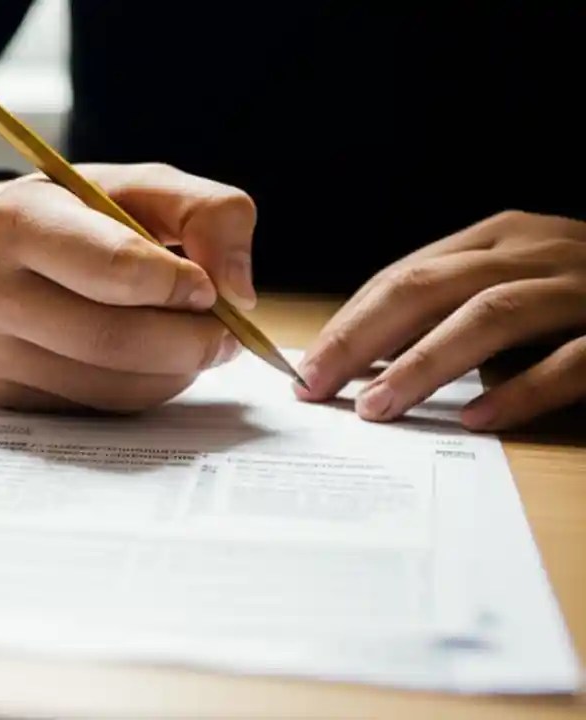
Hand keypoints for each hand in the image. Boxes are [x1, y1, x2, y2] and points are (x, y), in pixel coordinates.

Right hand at [0, 163, 256, 411]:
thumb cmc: (71, 214)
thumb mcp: (135, 185)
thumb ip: (205, 212)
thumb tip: (238, 291)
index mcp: (16, 219)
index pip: (113, 268)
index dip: (177, 284)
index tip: (208, 287)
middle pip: (112, 339)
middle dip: (188, 341)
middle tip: (224, 334)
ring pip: (111, 385)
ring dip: (173, 371)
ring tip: (188, 341)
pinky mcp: (1, 394)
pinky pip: (97, 408)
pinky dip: (143, 389)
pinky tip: (148, 361)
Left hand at [296, 210, 585, 430]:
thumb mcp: (522, 285)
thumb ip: (458, 308)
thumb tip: (368, 360)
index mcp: (506, 237)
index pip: (406, 274)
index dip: (350, 320)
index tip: (307, 366)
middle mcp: (542, 251)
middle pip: (431, 287)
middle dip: (363, 337)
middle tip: (317, 386)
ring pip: (492, 316)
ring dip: (425, 363)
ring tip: (377, 407)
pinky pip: (572, 360)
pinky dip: (520, 389)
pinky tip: (476, 419)